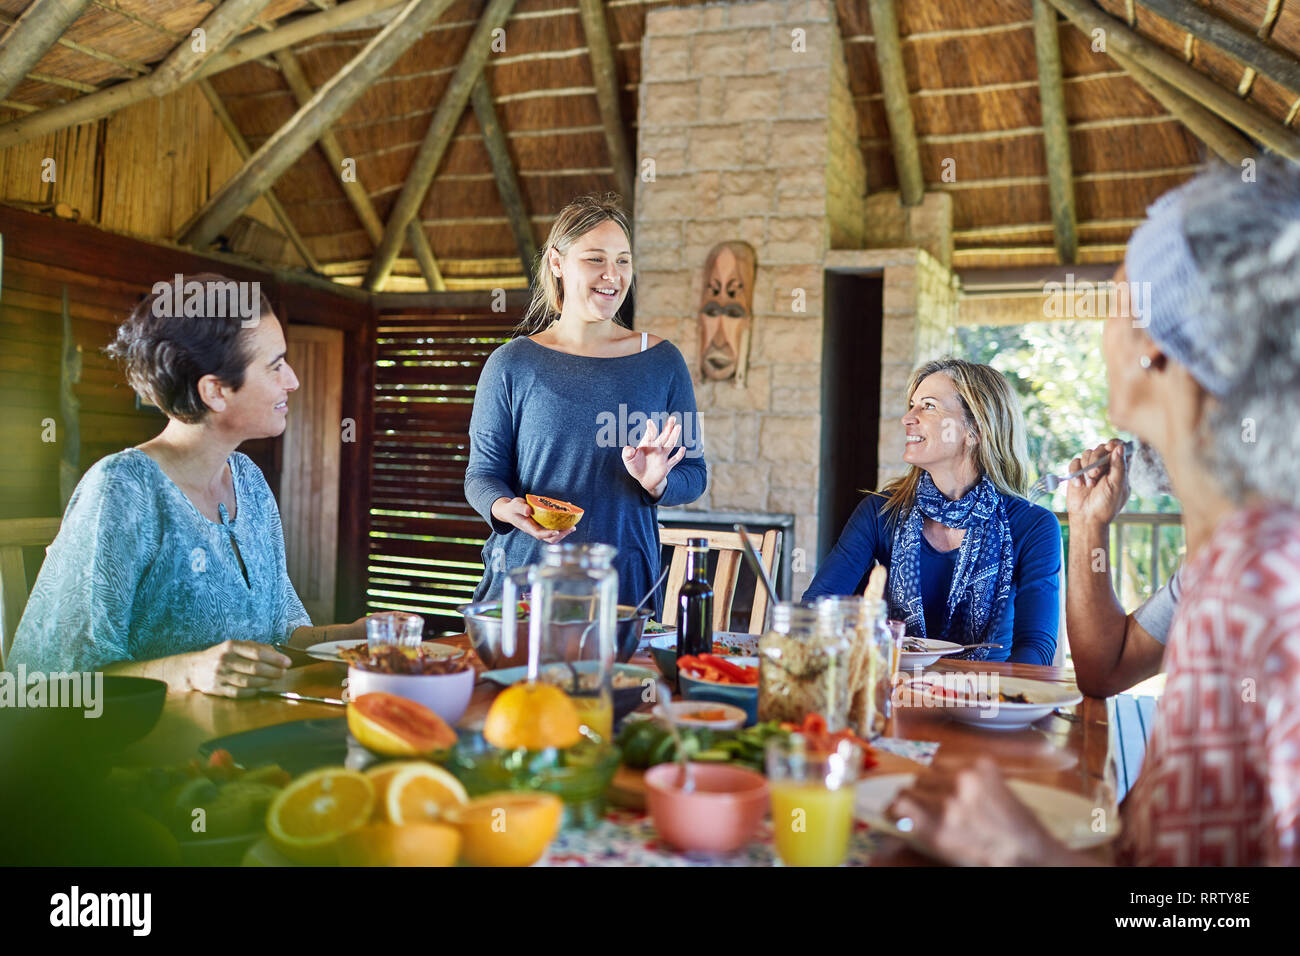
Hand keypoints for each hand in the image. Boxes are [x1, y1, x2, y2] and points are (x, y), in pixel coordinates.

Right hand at [186, 640, 291, 697]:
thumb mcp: (235, 646)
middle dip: (273, 671)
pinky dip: (253, 691)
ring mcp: (220, 676)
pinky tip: (260, 688)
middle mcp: (225, 660)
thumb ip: (255, 648)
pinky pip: (240, 693)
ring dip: (265, 682)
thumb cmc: (220, 656)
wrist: (194, 669)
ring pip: (248, 681)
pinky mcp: (218, 689)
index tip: (287, 662)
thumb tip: (276, 653)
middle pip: (255, 668)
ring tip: (274, 680)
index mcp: (231, 647)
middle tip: (283, 672)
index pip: (257, 652)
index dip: (275, 658)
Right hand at [491, 496, 574, 543]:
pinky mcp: (542, 526)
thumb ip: (520, 507)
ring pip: (553, 536)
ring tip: (573, 526)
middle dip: (561, 535)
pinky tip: (567, 517)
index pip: (539, 534)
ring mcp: (539, 529)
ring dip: (563, 532)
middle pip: (549, 538)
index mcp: (528, 528)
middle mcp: (535, 531)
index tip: (557, 531)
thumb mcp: (514, 505)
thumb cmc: (512, 508)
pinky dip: (561, 525)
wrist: (510, 512)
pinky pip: (553, 528)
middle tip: (571, 528)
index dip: (548, 534)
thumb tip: (529, 511)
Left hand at [621, 415, 685, 498]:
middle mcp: (656, 449)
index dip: (650, 428)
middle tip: (672, 418)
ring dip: (674, 436)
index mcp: (647, 445)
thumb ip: (627, 454)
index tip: (649, 422)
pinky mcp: (667, 466)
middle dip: (668, 427)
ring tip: (678, 427)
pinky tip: (683, 449)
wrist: (644, 480)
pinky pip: (675, 459)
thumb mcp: (628, 460)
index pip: (650, 435)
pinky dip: (679, 455)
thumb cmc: (635, 467)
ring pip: (670, 444)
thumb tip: (628, 448)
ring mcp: (662, 457)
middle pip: (664, 436)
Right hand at [887, 758, 1065, 865]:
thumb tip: (885, 826)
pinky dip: (950, 770)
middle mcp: (951, 798)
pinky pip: (948, 759)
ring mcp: (967, 776)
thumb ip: (913, 831)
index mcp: (939, 827)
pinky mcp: (982, 762)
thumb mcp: (944, 850)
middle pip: (912, 784)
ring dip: (932, 780)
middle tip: (929, 807)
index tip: (898, 811)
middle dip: (916, 796)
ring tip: (947, 794)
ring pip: (928, 768)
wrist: (1028, 848)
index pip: (897, 802)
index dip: (895, 807)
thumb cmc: (985, 855)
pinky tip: (962, 784)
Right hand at [1065, 439, 1128, 525]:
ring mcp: (1091, 468)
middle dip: (1097, 459)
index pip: (1120, 448)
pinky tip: (1078, 485)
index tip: (1110, 446)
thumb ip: (1119, 466)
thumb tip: (1119, 447)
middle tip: (1095, 474)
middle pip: (1102, 448)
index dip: (1115, 443)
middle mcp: (1106, 466)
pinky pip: (1075, 462)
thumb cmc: (1106, 505)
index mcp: (1120, 468)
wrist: (1087, 518)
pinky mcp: (1077, 473)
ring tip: (1089, 485)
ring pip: (1087, 453)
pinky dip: (1075, 473)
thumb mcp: (1116, 486)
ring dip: (1086, 468)